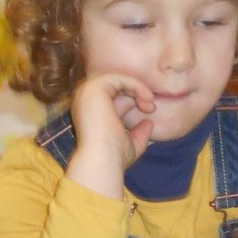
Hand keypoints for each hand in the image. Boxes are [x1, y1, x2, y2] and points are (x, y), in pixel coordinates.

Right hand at [66, 71, 156, 197]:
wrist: (103, 160)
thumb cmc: (114, 157)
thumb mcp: (131, 144)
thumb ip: (139, 133)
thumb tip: (149, 123)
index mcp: (92, 111)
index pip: (115, 96)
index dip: (134, 99)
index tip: (150, 111)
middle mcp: (86, 100)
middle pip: (116, 85)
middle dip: (136, 92)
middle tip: (151, 107)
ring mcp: (87, 93)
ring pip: (117, 78)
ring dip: (138, 88)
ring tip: (150, 104)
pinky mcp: (94, 88)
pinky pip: (119, 77)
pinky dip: (136, 85)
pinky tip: (146, 98)